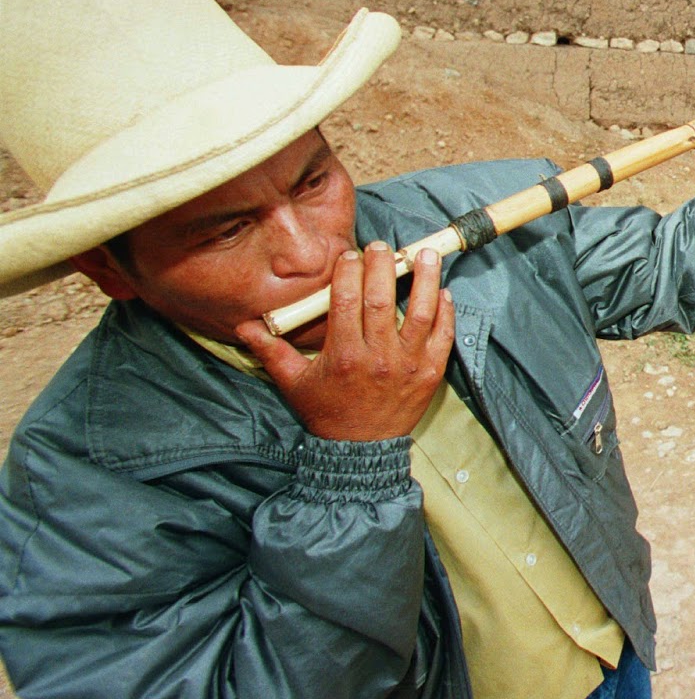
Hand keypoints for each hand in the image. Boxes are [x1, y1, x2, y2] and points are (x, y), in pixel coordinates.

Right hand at [237, 243, 454, 440]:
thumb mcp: (294, 383)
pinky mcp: (431, 373)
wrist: (360, 452)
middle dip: (382, 267)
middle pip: (381, 301)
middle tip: (382, 246)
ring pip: (421, 313)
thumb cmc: (327, 412)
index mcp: (344, 356)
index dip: (349, 274)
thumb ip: (271, 351)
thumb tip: (243, 326)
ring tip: (427, 255)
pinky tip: (444, 292)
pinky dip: (446, 312)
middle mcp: (378, 358)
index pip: (346, 302)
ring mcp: (409, 365)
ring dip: (426, 281)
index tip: (351, 256)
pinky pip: (443, 336)